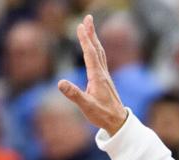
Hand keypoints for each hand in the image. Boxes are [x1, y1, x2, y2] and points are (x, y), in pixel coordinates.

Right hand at [58, 16, 128, 134]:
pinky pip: (100, 59)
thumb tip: (60, 83)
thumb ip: (74, 94)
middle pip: (97, 49)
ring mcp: (105, 76)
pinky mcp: (105, 80)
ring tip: (89, 28)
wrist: (118, 122)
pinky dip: (96, 49)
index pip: (90, 54)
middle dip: (91, 33)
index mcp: (97, 77)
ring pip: (99, 52)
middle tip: (88, 18)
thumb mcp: (86, 106)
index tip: (81, 26)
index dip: (85, 40)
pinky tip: (94, 49)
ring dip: (94, 39)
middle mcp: (102, 73)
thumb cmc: (102, 115)